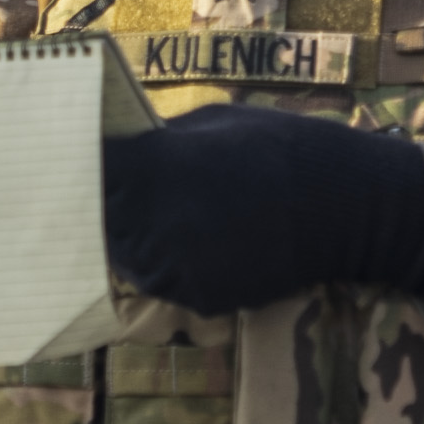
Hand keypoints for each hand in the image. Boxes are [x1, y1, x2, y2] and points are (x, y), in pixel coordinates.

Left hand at [101, 103, 423, 315]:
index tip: (77, 162)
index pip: (88, 173)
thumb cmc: (283, 148)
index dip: (79, 168)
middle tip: (108, 195)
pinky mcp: (200, 299)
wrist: (346, 205)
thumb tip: (122, 146)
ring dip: (136, 241)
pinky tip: (197, 243)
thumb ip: (162, 140)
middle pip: (100, 222)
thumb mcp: (216, 123)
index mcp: (153, 168)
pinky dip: (173, 268)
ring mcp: (176, 267)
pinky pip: (168, 285)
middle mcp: (154, 223)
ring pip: (131, 260)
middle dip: (103, 209)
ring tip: (157, 218)